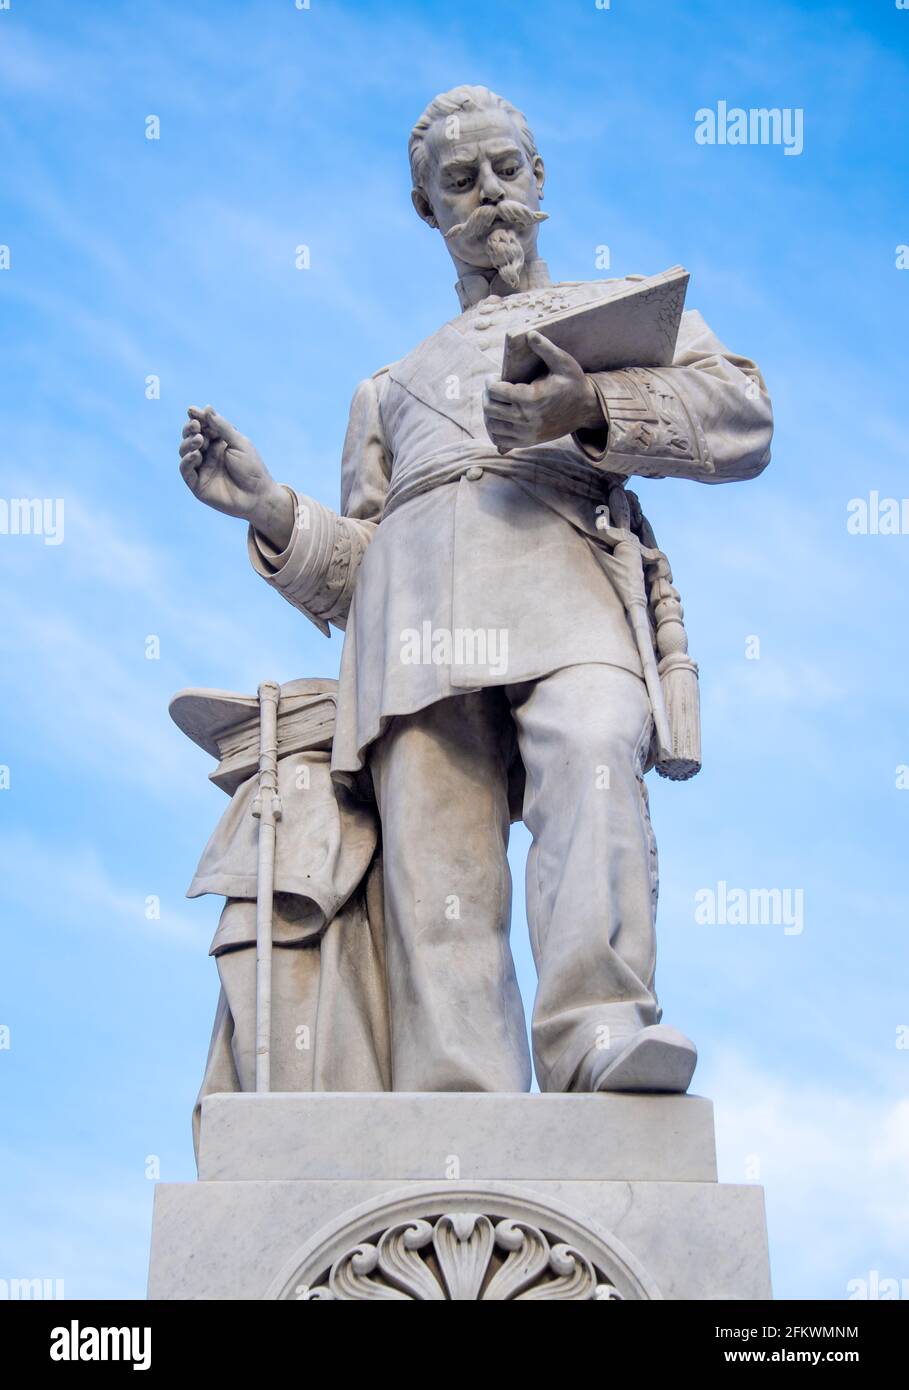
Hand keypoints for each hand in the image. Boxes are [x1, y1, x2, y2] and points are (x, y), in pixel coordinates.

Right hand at [178, 405, 293, 547]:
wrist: (258, 496)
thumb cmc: (252, 469)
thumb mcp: (239, 443)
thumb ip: (222, 427)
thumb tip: (207, 407)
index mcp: (218, 442)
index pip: (202, 426)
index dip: (197, 418)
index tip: (192, 411)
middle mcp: (208, 454)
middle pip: (190, 437)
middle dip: (190, 429)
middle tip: (196, 426)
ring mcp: (201, 468)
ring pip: (185, 451)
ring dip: (189, 443)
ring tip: (199, 440)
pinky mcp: (197, 484)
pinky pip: (186, 470)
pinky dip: (187, 460)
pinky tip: (195, 454)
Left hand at [483, 331, 604, 452]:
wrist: (586, 409)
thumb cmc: (573, 382)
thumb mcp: (563, 362)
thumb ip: (546, 348)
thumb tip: (529, 334)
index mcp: (531, 398)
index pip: (494, 391)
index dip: (489, 381)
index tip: (494, 376)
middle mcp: (526, 419)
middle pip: (489, 408)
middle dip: (486, 395)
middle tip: (492, 387)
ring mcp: (526, 433)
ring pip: (491, 426)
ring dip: (489, 412)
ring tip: (495, 401)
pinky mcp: (528, 441)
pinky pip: (500, 441)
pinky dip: (494, 430)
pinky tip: (499, 417)